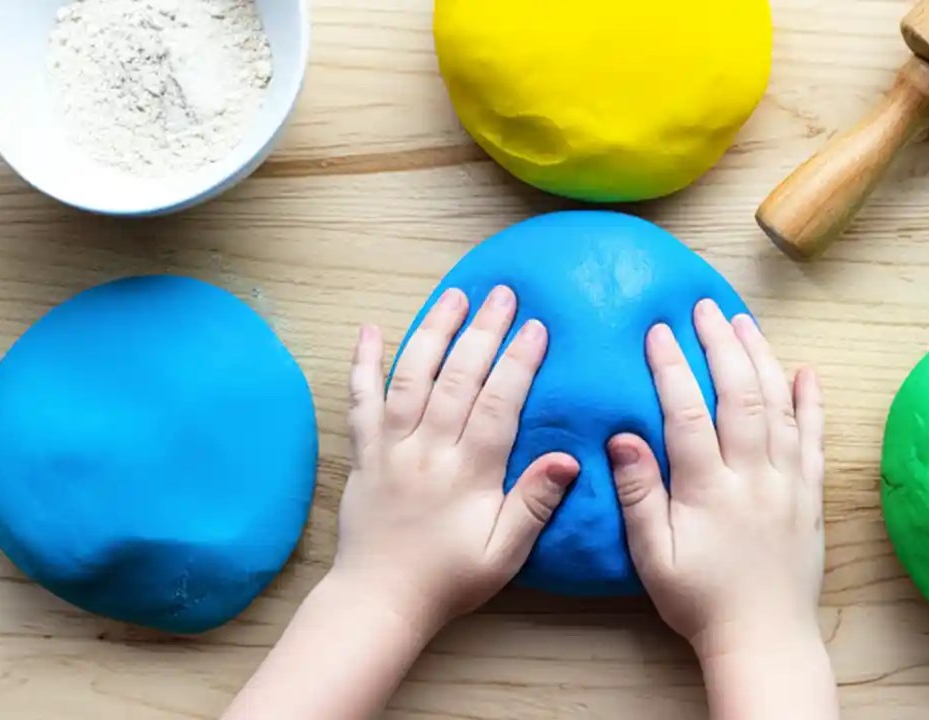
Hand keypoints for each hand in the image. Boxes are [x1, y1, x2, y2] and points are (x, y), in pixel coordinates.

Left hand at [336, 285, 578, 628]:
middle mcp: (427, 451)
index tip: (535, 326)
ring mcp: (390, 448)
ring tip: (454, 296)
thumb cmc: (449, 579)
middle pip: (457, 379)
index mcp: (468, 474)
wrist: (379, 601)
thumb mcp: (503, 554)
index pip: (497, 405)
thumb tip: (568, 459)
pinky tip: (369, 329)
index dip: (517, 363)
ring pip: (411, 378)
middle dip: (482, 332)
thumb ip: (534, 504)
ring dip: (433, 332)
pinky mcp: (363, 453)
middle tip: (503, 293)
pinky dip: (362, 363)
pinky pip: (360, 401)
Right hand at [609, 299, 825, 658]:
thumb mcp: (654, 557)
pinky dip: (812, 401)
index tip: (658, 330)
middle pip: (739, 396)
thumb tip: (623, 438)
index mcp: (709, 491)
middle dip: (720, 345)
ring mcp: (788, 482)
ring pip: (779, 407)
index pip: (688, 415)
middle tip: (704, 307)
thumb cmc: (699, 600)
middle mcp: (754, 477)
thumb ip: (640, 496)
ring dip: (761, 358)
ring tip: (743, 322)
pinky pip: (816, 438)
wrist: (763, 637)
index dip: (672, 368)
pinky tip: (805, 371)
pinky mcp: (810, 494)